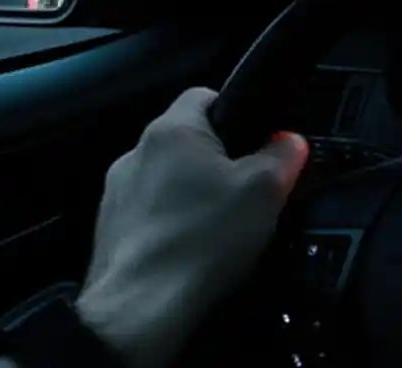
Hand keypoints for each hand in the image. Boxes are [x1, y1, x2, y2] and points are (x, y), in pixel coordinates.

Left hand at [76, 88, 308, 367]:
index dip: (239, 111)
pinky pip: (152, 215)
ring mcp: (117, 193)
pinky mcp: (111, 230)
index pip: (206, 94)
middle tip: (249, 190)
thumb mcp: (266, 189)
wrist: (142, 306)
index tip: (258, 138)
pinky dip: (174, 226)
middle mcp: (136, 154)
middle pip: (189, 142)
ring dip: (193, 196)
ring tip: (222, 228)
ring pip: (169, 180)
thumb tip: (290, 141)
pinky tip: (195, 250)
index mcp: (172, 130)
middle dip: (220, 162)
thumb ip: (284, 155)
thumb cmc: (201, 241)